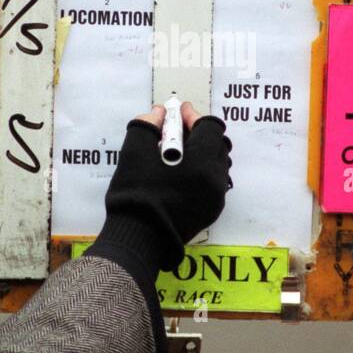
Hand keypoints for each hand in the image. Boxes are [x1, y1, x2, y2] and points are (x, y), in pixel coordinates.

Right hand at [93, 100, 231, 274]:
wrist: (138, 239)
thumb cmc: (136, 194)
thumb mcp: (134, 152)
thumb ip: (148, 126)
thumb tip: (159, 114)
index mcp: (202, 161)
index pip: (210, 127)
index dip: (193, 116)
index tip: (178, 113)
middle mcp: (216, 179)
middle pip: (218, 145)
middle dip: (200, 133)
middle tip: (178, 131)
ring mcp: (216, 198)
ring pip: (217, 165)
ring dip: (202, 153)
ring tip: (179, 154)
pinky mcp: (210, 212)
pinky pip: (212, 183)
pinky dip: (201, 172)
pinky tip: (181, 175)